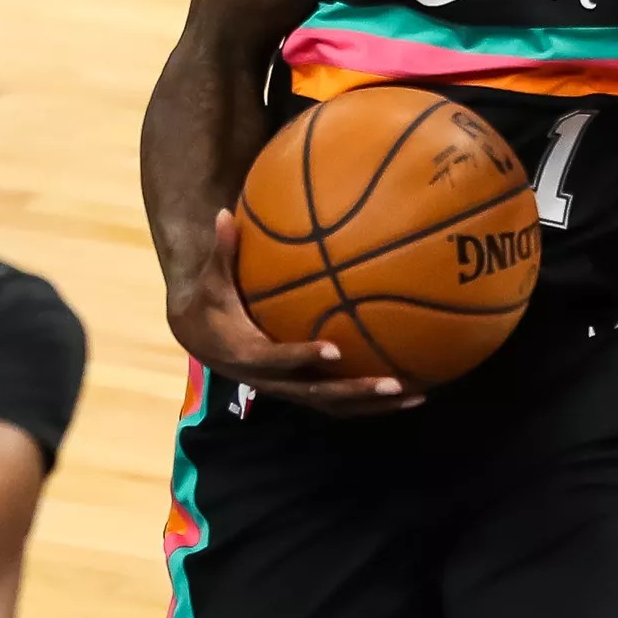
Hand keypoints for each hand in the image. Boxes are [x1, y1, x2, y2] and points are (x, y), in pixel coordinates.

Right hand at [166, 211, 423, 416]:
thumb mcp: (213, 280)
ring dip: (374, 404)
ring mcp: (291, 389)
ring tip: (416, 396)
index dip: (304, 358)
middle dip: (357, 391)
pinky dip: (371, 403)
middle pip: (318, 394)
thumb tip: (226, 211)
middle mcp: (274, 380)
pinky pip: (339, 403)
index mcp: (249, 354)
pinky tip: (409, 393)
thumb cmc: (213, 304)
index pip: (278, 360)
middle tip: (395, 384)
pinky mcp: (303, 390)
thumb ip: (223, 251)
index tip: (335, 351)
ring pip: (335, 406)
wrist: (202, 340)